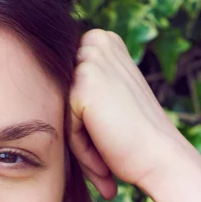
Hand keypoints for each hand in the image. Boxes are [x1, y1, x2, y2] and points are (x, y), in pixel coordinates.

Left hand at [68, 29, 187, 198]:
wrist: (162, 159)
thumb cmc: (136, 136)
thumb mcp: (110, 95)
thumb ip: (83, 82)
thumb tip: (38, 83)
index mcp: (103, 40)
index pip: (63, 83)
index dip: (82, 118)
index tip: (109, 135)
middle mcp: (96, 42)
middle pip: (58, 95)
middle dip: (78, 130)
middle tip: (109, 154)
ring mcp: (90, 61)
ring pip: (60, 111)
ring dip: (80, 143)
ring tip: (107, 161)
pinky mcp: (83, 85)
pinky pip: (64, 127)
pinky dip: (81, 149)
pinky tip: (105, 157)